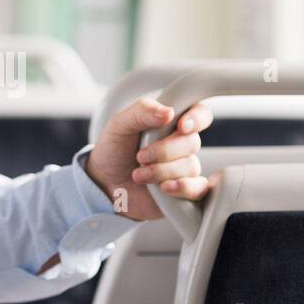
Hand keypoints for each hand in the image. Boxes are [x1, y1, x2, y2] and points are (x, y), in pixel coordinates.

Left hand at [85, 98, 213, 220]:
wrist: (104, 183)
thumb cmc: (115, 150)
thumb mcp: (120, 124)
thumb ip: (142, 112)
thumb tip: (169, 112)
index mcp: (172, 123)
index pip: (200, 114)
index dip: (197, 119)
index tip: (182, 126)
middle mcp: (183, 145)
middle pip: (192, 142)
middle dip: (164, 151)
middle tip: (140, 157)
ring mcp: (185, 169)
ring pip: (190, 167)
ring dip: (162, 171)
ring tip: (138, 175)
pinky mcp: (184, 192)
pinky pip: (199, 189)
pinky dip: (184, 187)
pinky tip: (164, 187)